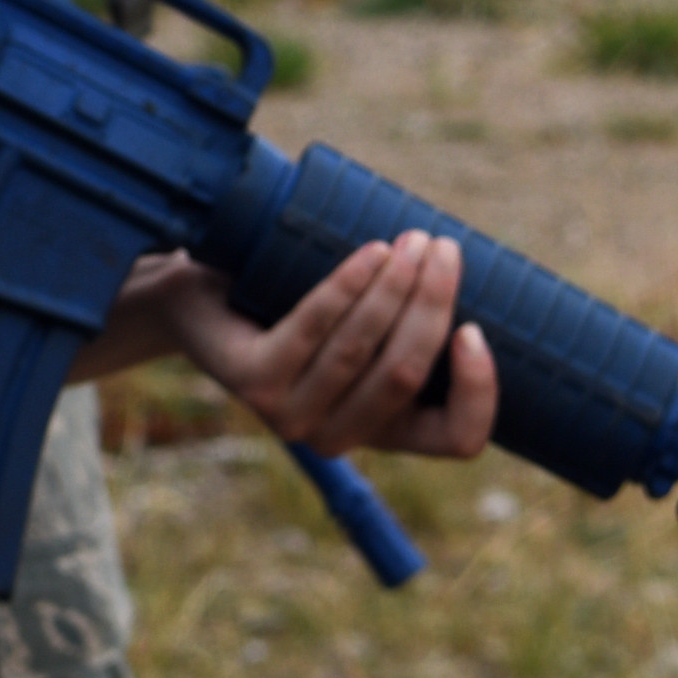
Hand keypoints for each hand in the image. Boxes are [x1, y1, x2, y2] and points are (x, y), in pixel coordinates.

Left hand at [144, 233, 499, 459]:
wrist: (198, 304)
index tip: (476, 329)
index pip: (457, 439)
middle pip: (407, 375)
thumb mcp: (364, 327)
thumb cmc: (294, 308)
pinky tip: (370, 251)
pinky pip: (315, 327)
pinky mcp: (251, 381)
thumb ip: (409, 319)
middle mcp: (337, 437)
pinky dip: (348, 285)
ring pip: (363, 350)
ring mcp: (290, 416)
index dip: (479, 391)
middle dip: (434, 303)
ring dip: (396, 286)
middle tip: (442, 246)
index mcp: (382, 432)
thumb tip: (473, 271)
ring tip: (411, 238)